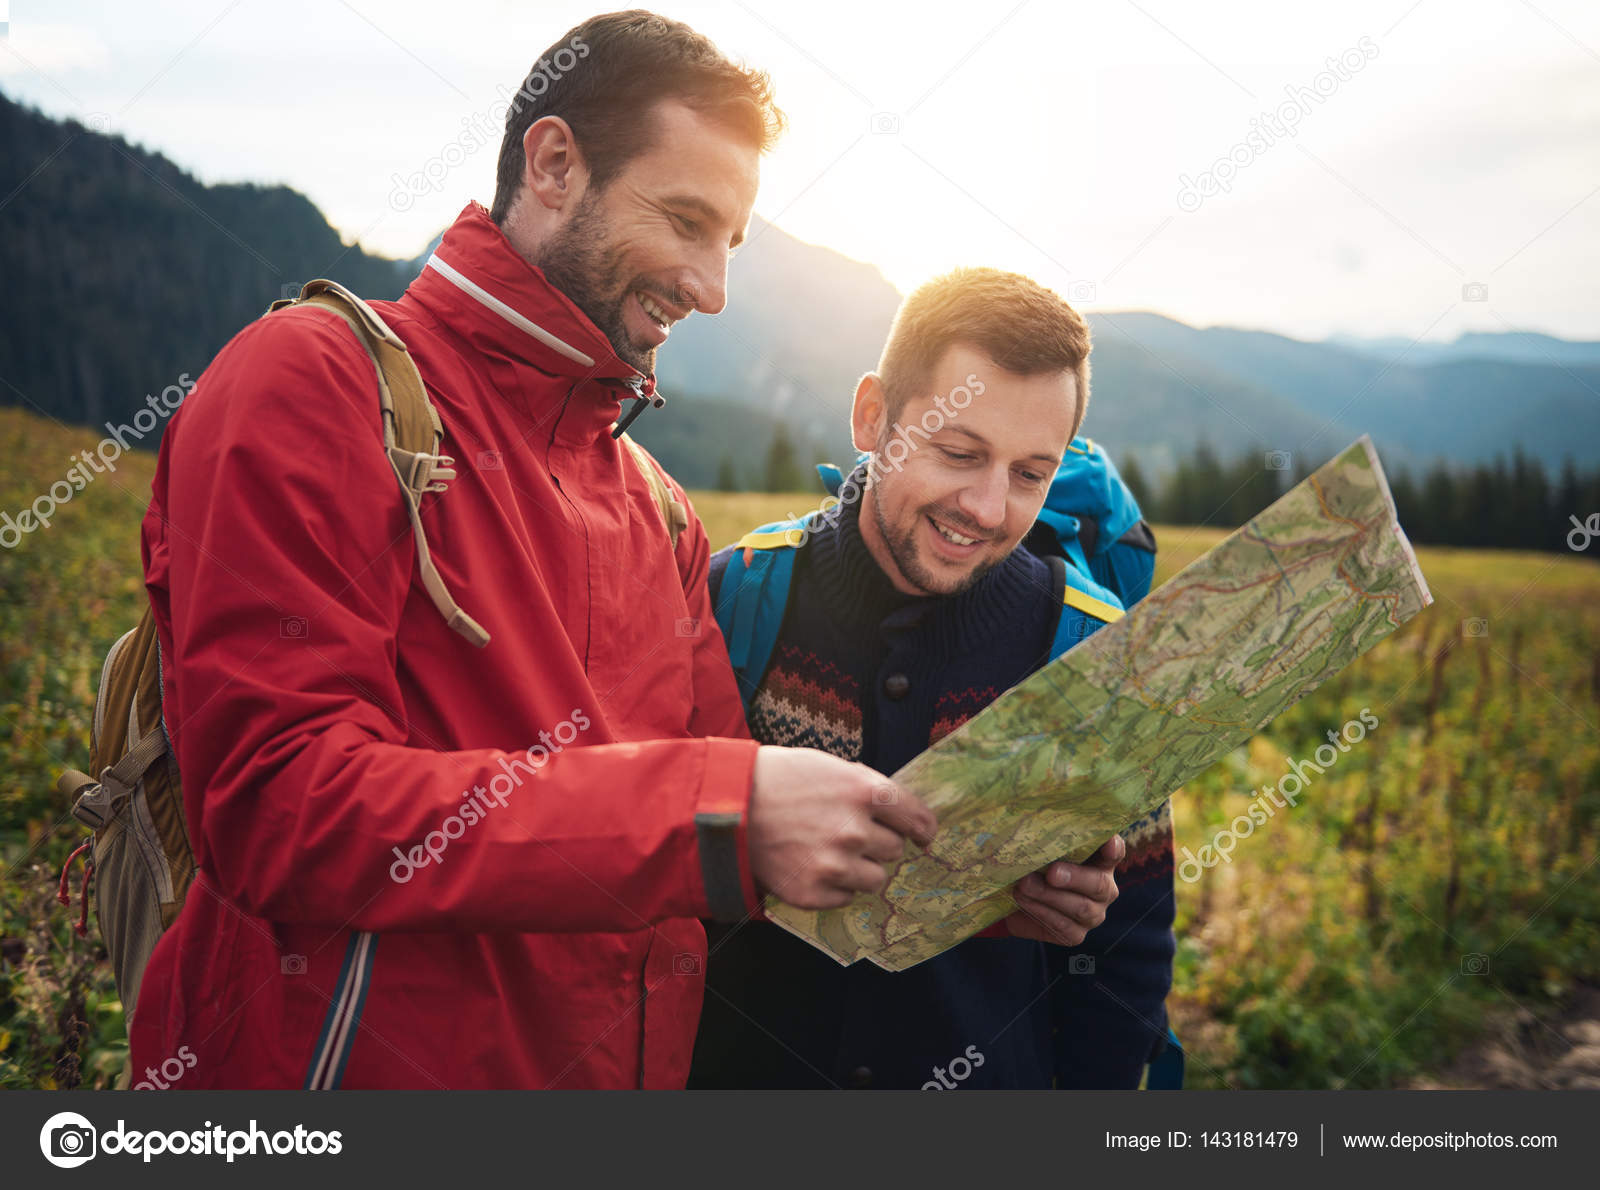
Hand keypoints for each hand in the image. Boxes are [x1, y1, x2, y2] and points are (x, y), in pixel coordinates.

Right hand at [747, 746, 937, 910]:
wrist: (728, 804)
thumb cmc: (781, 778)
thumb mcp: (832, 767)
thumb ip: (868, 790)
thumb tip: (899, 813)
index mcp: (866, 792)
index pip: (918, 819)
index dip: (923, 828)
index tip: (923, 836)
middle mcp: (856, 831)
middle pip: (895, 850)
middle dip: (878, 844)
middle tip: (850, 835)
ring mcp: (835, 865)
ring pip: (875, 879)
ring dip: (860, 869)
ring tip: (830, 853)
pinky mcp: (813, 893)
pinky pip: (845, 898)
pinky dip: (833, 887)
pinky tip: (810, 866)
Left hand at [1003, 835, 1122, 944]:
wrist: (1014, 896)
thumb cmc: (1034, 863)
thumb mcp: (1041, 848)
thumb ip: (1047, 838)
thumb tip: (1032, 819)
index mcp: (1101, 860)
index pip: (1115, 852)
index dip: (1113, 848)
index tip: (1109, 843)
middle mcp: (1104, 888)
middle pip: (1099, 885)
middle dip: (1074, 878)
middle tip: (1051, 873)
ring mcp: (1093, 914)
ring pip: (1081, 908)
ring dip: (1049, 895)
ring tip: (1024, 885)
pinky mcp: (1075, 934)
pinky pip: (1063, 926)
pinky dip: (1041, 912)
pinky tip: (1023, 900)